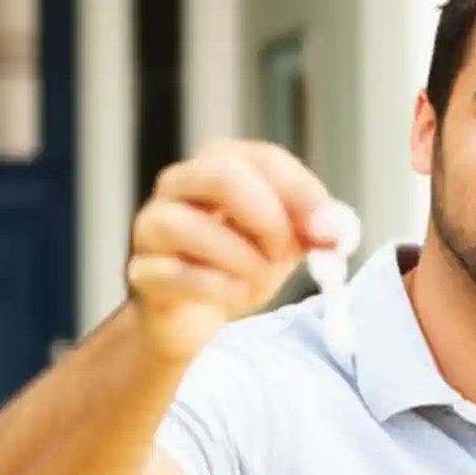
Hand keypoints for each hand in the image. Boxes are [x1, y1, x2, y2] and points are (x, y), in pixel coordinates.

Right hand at [125, 140, 334, 359]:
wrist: (192, 316)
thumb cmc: (240, 266)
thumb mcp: (287, 243)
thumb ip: (313, 229)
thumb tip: (334, 229)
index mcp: (221, 165)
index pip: (264, 158)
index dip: (301, 192)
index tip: (328, 229)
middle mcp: (180, 186)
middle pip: (219, 173)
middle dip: (266, 217)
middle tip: (285, 252)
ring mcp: (152, 228)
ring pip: (186, 224)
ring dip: (241, 258)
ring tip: (259, 279)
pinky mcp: (141, 272)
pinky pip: (174, 274)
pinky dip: (216, 288)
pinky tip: (235, 295)